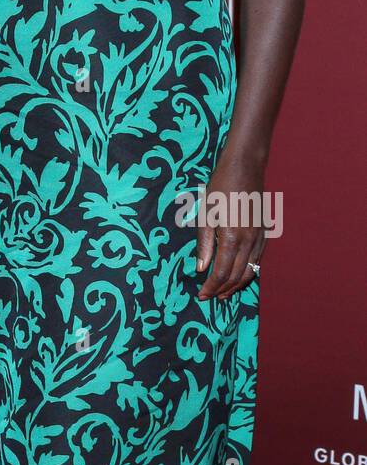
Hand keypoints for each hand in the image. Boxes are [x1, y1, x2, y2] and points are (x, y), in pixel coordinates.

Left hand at [195, 158, 265, 301]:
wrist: (245, 167)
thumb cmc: (220, 187)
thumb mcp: (206, 213)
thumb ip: (204, 243)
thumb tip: (200, 269)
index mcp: (232, 237)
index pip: (221, 273)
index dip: (210, 287)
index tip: (200, 295)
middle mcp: (249, 242)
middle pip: (237, 276)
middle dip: (222, 290)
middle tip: (209, 297)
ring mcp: (260, 238)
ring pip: (250, 271)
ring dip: (236, 285)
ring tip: (223, 292)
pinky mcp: (265, 234)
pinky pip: (258, 261)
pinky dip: (248, 273)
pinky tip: (239, 275)